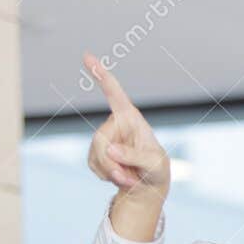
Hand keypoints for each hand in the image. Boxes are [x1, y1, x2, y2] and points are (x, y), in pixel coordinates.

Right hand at [83, 53, 170, 223]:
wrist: (148, 187)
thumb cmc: (156, 170)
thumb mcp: (154, 164)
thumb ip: (134, 156)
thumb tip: (111, 150)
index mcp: (131, 118)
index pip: (114, 93)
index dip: (100, 75)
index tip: (87, 56)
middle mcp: (115, 123)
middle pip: (100, 139)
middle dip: (111, 163)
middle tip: (126, 177)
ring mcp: (105, 137)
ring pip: (96, 154)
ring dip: (111, 172)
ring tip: (129, 178)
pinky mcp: (97, 151)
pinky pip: (92, 163)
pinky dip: (106, 175)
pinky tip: (120, 177)